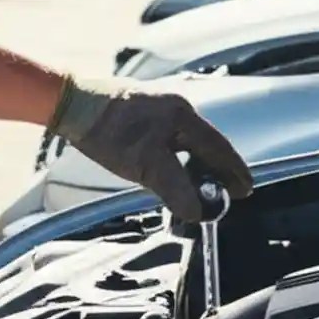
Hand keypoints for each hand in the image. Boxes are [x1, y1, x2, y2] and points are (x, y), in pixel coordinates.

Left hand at [48, 76, 252, 221]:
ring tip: (202, 186)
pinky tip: (173, 168)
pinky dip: (180, 156)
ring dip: (198, 164)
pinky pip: (173, 137)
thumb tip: (198, 213)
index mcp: (184, 116)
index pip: (219, 148)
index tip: (245, 190)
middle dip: (218, 170)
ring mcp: (160, 107)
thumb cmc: (109, 132)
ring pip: (189, 141)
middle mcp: (177, 108)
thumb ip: (175, 189)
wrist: (72, 104)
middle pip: (207, 144)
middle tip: (227, 193)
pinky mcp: (143, 111)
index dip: (234, 171)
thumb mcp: (145, 165)